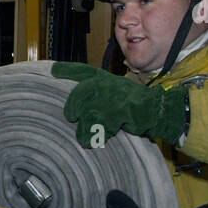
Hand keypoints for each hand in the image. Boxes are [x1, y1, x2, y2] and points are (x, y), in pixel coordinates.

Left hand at [51, 62, 188, 146]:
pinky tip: (103, 137)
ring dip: (86, 129)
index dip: (66, 70)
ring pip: (88, 115)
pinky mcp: (118, 111)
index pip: (81, 71)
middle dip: (73, 108)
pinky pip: (101, 126)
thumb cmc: (131, 102)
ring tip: (87, 137)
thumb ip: (95, 95)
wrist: (155, 109)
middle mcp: (105, 85)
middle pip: (79, 94)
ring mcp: (112, 97)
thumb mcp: (113, 91)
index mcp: (103, 78)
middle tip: (71, 117)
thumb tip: (75, 109)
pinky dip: (99, 135)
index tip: (52, 70)